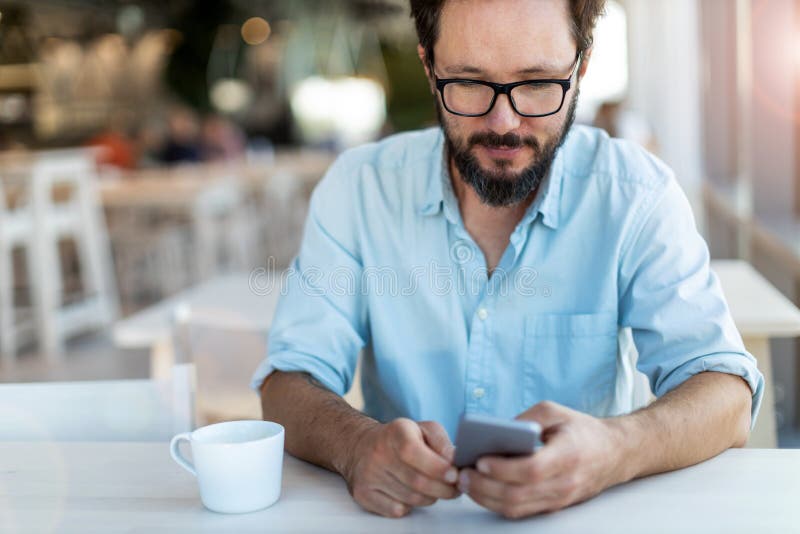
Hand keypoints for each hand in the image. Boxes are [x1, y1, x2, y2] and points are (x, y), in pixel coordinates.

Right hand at [343, 418, 460, 517]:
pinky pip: (396, 510)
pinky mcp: (363, 493)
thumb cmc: (400, 439)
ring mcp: (368, 474)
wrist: (363, 445)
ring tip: (435, 489)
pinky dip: (410, 506)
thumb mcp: (424, 429)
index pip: (413, 451)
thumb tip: (454, 463)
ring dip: (430, 497)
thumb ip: (442, 443)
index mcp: (396, 431)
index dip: (436, 467)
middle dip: (443, 489)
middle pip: (416, 481)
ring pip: (410, 499)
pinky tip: (411, 494)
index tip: (454, 475)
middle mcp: (378, 452)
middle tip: (455, 488)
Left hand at [458, 401, 627, 518]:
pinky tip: (482, 490)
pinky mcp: (554, 506)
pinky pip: (522, 511)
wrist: (615, 453)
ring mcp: (560, 499)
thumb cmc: (581, 430)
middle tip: (463, 474)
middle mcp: (565, 482)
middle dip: (484, 486)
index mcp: (568, 455)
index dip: (503, 468)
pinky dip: (497, 503)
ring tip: (466, 482)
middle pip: (518, 494)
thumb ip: (525, 419)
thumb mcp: (554, 411)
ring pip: (517, 508)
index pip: (531, 469)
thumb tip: (494, 431)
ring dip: (486, 498)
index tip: (481, 460)